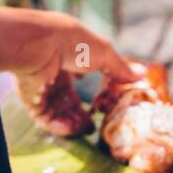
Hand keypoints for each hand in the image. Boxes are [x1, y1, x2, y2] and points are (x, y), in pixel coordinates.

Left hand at [0, 6, 136, 136]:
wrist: (39, 46)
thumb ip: (120, 67)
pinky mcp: (31, 99)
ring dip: (74, 123)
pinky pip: (45, 118)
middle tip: (96, 126)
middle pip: (69, 100)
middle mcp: (53, 71)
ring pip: (58, 111)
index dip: (93, 91)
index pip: (80, 77)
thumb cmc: (72, 43)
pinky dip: (59, 126)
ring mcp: (40, 86)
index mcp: (67, 56)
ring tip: (87, 130)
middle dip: (83, 115)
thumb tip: (142, 75)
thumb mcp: (103, 53)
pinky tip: (71, 129)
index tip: (106, 102)